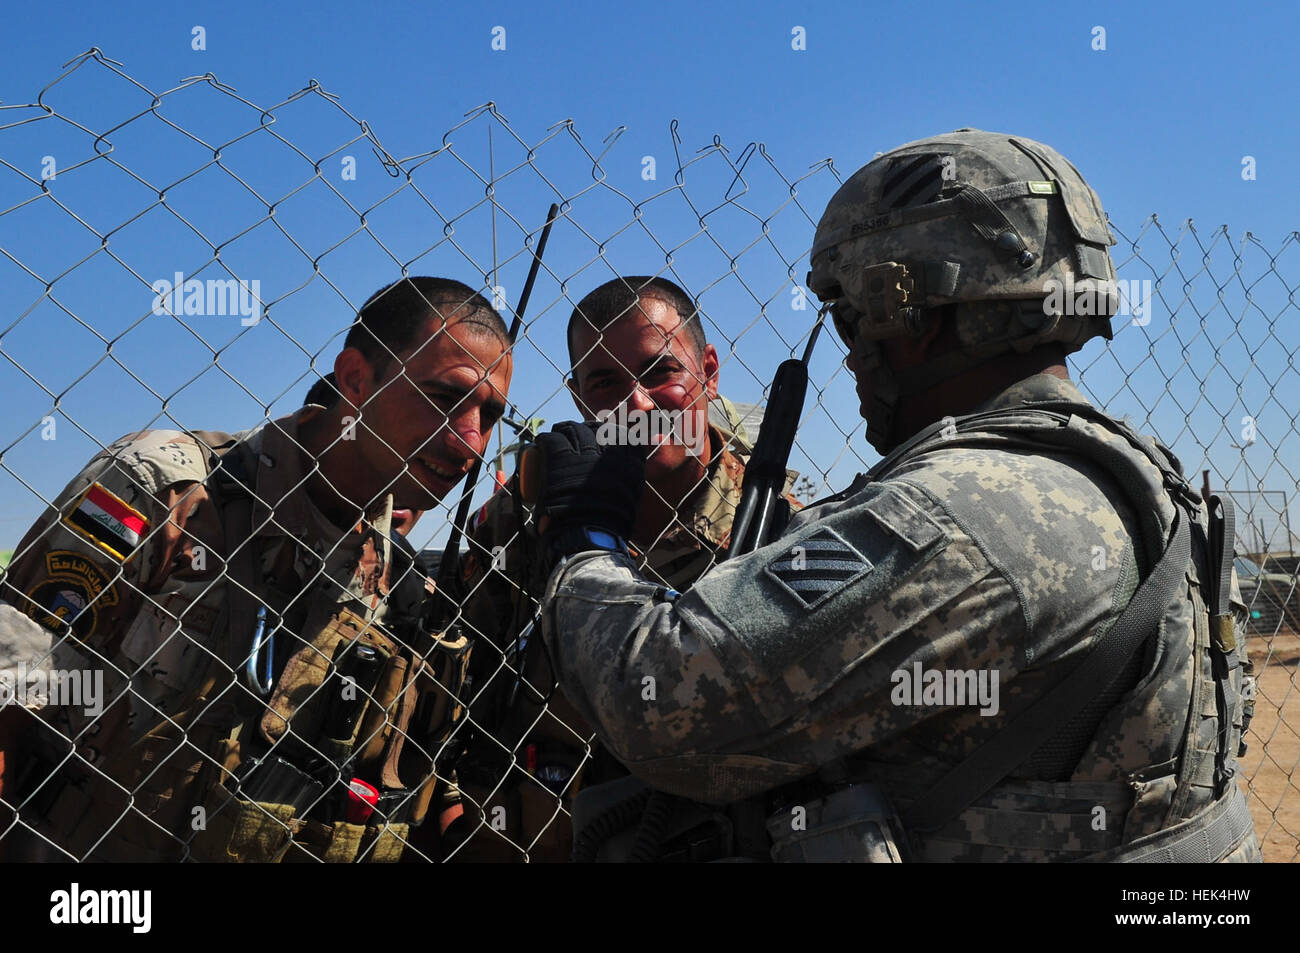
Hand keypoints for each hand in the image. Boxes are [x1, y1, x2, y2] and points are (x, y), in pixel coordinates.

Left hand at [522, 421, 645, 550]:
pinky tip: (540, 443)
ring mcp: (585, 455)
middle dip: (587, 430)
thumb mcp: (628, 503)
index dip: (614, 434)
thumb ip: (628, 490)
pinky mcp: (560, 458)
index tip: (606, 436)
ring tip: (558, 435)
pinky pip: (551, 439)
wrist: (587, 538)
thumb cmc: (607, 529)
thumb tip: (622, 488)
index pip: (626, 438)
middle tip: (577, 435)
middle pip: (598, 430)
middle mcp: (609, 455)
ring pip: (573, 429)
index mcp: (630, 466)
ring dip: (565, 430)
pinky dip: (544, 440)